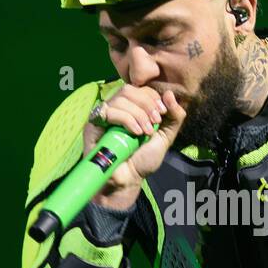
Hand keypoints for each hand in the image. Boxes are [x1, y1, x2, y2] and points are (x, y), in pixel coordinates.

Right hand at [84, 84, 185, 204]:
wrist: (128, 179)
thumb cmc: (143, 159)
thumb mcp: (166, 137)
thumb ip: (175, 116)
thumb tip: (170, 93)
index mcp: (132, 108)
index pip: (140, 88)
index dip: (153, 97)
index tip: (162, 113)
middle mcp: (117, 108)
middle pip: (129, 89)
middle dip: (146, 103)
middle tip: (154, 122)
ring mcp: (103, 115)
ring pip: (120, 98)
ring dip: (138, 114)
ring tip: (145, 132)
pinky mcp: (93, 124)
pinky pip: (109, 111)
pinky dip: (126, 119)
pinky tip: (135, 133)